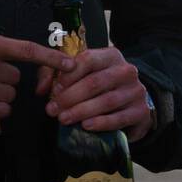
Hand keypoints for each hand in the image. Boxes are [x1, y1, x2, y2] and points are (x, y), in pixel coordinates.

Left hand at [36, 45, 153, 139]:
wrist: (129, 103)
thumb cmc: (97, 85)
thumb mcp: (77, 74)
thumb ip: (54, 75)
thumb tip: (40, 90)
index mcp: (110, 56)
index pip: (87, 59)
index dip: (68, 75)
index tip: (53, 90)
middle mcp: (126, 70)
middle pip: (95, 82)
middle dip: (70, 97)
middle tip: (53, 110)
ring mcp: (136, 91)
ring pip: (106, 101)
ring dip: (81, 111)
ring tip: (63, 119)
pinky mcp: (142, 111)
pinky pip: (120, 118)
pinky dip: (101, 122)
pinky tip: (86, 126)